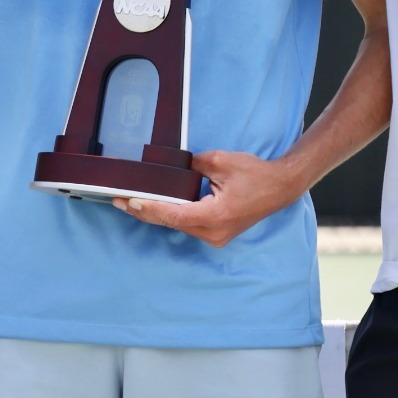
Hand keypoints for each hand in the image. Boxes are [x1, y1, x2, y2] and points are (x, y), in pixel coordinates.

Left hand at [113, 150, 298, 247]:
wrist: (279, 188)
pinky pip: (187, 225)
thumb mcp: (221, 161)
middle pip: (171, 223)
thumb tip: (172, 166)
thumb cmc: (255, 174)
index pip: (175, 214)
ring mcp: (215, 236)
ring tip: (129, 204)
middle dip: (145, 212)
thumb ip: (193, 164)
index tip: (130, 202)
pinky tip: (152, 207)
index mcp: (216, 216)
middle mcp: (213, 232)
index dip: (150, 209)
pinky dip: (170, 216)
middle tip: (118, 201)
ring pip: (178, 225)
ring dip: (155, 215)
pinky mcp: (216, 233)